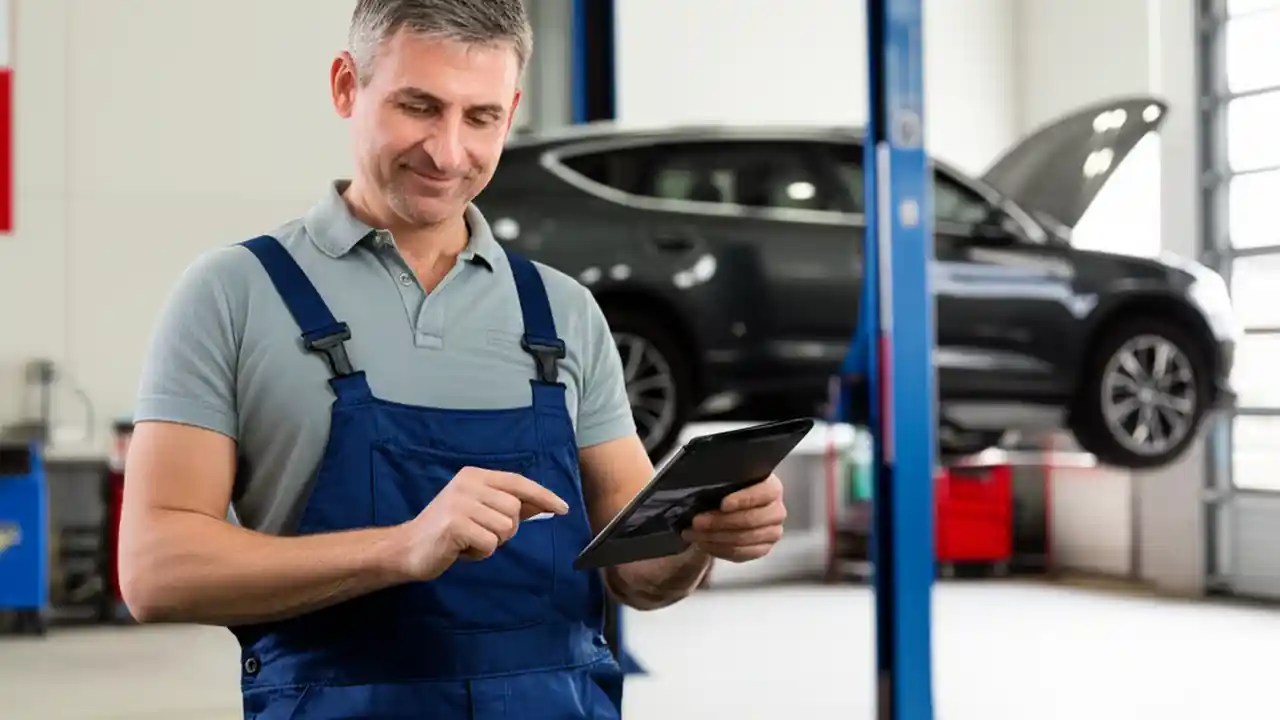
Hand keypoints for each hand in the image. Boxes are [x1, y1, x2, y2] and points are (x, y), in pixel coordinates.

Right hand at [399, 466, 568, 580]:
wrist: (408, 548)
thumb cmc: (448, 531)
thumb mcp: (479, 510)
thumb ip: (508, 504)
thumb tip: (545, 504)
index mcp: (474, 476)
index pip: (518, 482)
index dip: (543, 495)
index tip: (563, 508)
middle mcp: (468, 484)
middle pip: (515, 510)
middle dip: (506, 530)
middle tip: (481, 534)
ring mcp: (460, 503)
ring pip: (506, 528)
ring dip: (492, 542)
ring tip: (469, 541)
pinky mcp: (455, 524)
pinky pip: (490, 543)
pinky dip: (480, 553)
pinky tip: (461, 550)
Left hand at [681, 474, 785, 562]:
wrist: (734, 508)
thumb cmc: (731, 490)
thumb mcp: (728, 480)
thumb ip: (723, 482)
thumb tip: (704, 487)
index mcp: (772, 488)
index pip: (763, 493)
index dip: (743, 499)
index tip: (723, 504)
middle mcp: (777, 511)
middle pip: (750, 520)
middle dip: (720, 522)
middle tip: (697, 522)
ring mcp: (772, 532)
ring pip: (744, 539)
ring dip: (715, 538)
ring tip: (694, 534)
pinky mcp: (763, 549)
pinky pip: (742, 554)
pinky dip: (720, 550)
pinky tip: (704, 544)